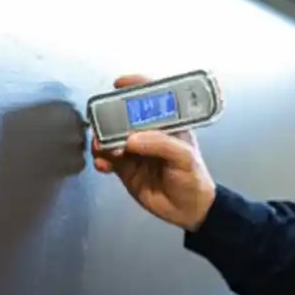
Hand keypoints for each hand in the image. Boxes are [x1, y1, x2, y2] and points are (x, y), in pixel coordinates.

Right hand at [91, 75, 216, 231]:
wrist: (188, 211)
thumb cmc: (193, 178)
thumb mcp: (184, 157)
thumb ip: (160, 144)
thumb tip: (132, 138)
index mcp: (167, 123)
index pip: (151, 97)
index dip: (136, 86)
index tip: (119, 84)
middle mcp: (148, 132)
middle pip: (124, 116)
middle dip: (110, 118)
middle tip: (103, 125)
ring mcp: (135, 150)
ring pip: (111, 137)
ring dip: (102, 140)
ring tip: (102, 148)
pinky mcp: (125, 168)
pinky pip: (107, 158)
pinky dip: (101, 159)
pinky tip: (103, 165)